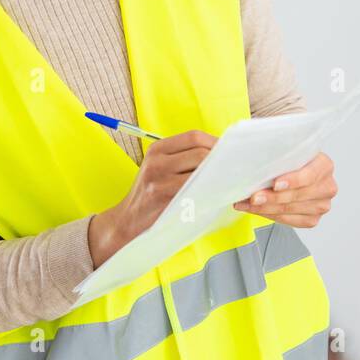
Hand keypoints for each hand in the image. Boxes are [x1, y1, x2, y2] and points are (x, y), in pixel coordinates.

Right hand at [89, 129, 217, 265]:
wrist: (127, 222)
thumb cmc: (150, 196)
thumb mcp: (158, 168)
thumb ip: (182, 158)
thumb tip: (220, 153)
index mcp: (157, 149)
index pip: (194, 137)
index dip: (215, 142)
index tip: (228, 151)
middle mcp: (157, 162)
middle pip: (201, 152)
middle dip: (221, 160)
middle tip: (233, 170)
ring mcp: (160, 181)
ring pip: (201, 171)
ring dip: (219, 176)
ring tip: (227, 182)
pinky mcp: (165, 200)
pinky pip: (197, 191)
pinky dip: (211, 191)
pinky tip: (216, 195)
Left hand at [232, 151, 335, 227]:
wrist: (292, 163)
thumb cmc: (287, 154)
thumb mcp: (283, 144)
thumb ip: (271, 146)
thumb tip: (235, 146)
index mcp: (324, 164)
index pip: (309, 175)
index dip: (293, 181)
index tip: (275, 183)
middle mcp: (327, 186)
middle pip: (297, 196)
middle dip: (272, 198)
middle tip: (252, 197)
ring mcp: (321, 205)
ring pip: (290, 210)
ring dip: (265, 208)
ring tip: (246, 203)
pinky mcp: (312, 218)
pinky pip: (288, 221)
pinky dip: (269, 216)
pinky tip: (256, 209)